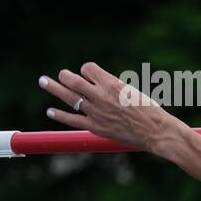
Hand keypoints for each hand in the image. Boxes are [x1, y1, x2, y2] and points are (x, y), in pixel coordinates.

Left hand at [38, 62, 178, 152]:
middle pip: (73, 80)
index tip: (90, 76)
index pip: (88, 69)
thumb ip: (114, 88)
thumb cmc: (150, 111)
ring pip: (68, 97)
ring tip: (43, 81)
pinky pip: (72, 119)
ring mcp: (96, 112)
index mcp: (112, 83)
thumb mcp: (133, 91)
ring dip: (54, 88)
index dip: (87, 71)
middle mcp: (101, 95)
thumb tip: (102, 87)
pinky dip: (59, 115)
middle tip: (60, 75)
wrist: (157, 131)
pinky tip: (51, 111)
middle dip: (64, 76)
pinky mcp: (96, 127)